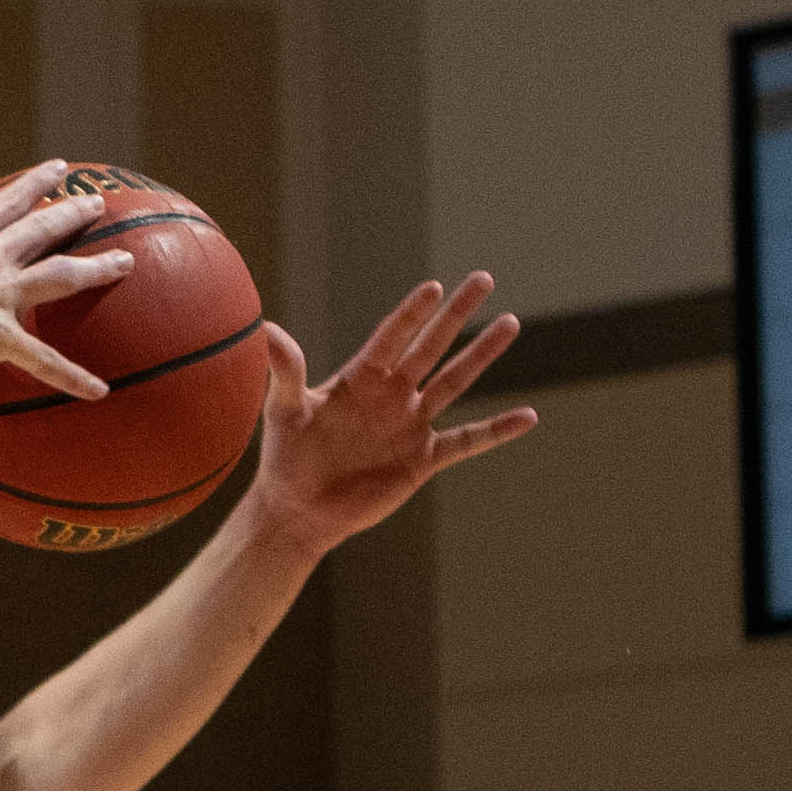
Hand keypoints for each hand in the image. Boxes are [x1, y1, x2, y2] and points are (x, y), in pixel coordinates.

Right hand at [0, 164, 126, 398]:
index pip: (6, 202)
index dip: (35, 184)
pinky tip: (100, 390)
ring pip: (60, 276)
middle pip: (42, 229)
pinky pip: (45, 361)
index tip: (58, 170)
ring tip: (126, 261)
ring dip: (97, 268)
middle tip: (97, 204)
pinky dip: (73, 377)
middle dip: (73, 213)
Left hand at [246, 274, 534, 547]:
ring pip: (454, 382)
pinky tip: (528, 417)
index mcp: (361, 379)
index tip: (433, 287)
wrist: (296, 511)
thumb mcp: (283, 412)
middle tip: (483, 278)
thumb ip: (284, 371)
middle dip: (456, 315)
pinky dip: (496, 431)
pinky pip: (467, 441)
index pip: (391, 337)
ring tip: (510, 323)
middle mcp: (392, 395)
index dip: (411, 314)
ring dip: (481, 355)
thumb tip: (263, 329)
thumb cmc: (285, 459)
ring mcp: (411, 425)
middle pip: (430, 347)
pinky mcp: (423, 459)